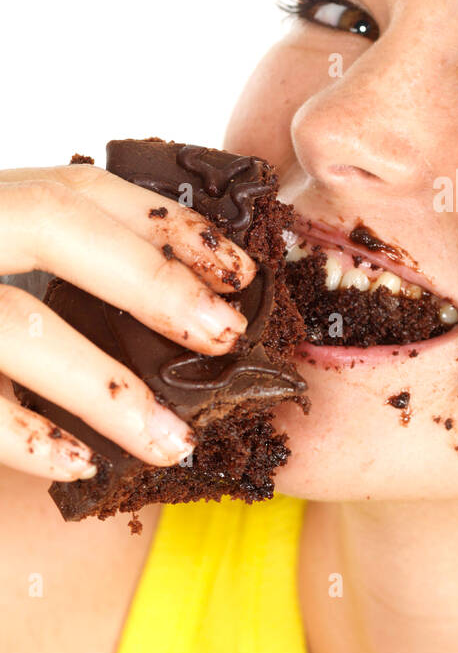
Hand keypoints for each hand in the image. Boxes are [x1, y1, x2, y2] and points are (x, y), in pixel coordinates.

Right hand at [0, 161, 256, 481]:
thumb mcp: (0, 268)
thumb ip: (57, 277)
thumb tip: (187, 317)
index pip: (79, 188)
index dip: (166, 224)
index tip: (238, 272)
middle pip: (54, 223)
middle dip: (151, 279)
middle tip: (225, 335)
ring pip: (16, 324)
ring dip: (105, 389)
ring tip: (174, 442)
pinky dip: (23, 435)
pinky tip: (77, 463)